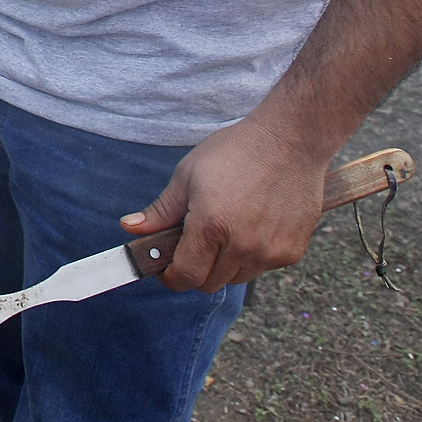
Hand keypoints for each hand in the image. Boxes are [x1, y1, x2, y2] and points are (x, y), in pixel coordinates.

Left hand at [118, 114, 332, 293]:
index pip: (186, 277)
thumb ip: (161, 211)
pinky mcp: (292, 252)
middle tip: (194, 241)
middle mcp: (243, 246)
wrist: (291, 139)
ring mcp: (271, 252)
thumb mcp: (188, 174)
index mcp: (212, 226)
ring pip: (236, 278)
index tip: (166, 267)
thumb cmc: (236, 151)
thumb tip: (129, 229)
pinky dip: (251, 256)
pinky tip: (251, 225)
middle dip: (196, 268)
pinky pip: (262, 267)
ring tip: (225, 228)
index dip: (171, 276)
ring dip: (224, 264)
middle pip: (210, 283)